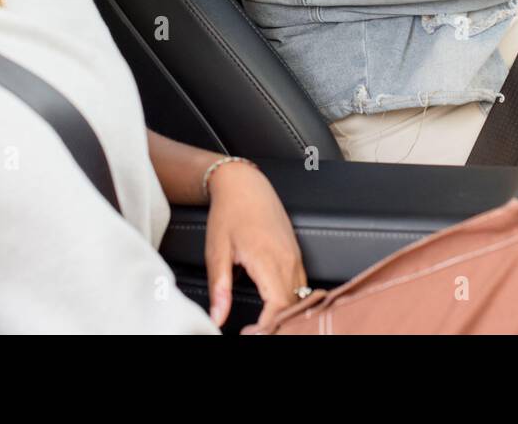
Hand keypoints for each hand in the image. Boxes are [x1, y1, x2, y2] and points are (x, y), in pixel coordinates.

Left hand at [204, 161, 306, 327]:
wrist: (244, 184)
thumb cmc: (230, 212)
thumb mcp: (217, 251)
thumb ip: (220, 288)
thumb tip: (218, 317)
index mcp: (268, 259)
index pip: (279, 306)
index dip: (267, 326)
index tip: (250, 333)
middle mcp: (287, 260)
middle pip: (293, 306)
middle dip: (277, 325)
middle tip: (256, 332)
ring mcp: (294, 256)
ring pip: (300, 297)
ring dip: (284, 314)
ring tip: (263, 325)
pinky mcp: (295, 254)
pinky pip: (300, 285)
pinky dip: (290, 301)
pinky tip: (274, 308)